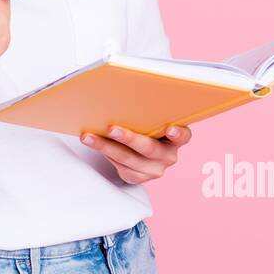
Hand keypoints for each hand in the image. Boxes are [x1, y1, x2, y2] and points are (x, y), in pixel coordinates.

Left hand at [79, 123, 193, 183]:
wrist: (137, 150)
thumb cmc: (145, 127)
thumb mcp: (151, 120)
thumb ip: (146, 114)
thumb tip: (120, 96)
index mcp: (177, 138)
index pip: (183, 136)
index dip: (178, 134)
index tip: (171, 129)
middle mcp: (168, 156)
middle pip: (148, 148)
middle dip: (128, 138)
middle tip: (111, 129)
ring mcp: (154, 169)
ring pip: (127, 158)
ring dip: (105, 146)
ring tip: (89, 137)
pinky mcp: (138, 177)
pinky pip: (119, 166)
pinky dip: (104, 153)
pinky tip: (93, 143)